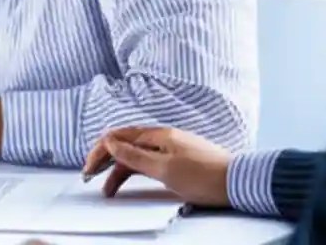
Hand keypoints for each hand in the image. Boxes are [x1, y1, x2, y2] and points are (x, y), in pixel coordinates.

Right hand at [83, 126, 231, 207]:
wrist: (238, 182)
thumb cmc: (203, 176)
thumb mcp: (164, 169)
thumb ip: (134, 156)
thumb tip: (110, 142)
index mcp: (157, 135)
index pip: (118, 137)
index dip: (99, 151)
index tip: (87, 169)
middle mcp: (162, 137)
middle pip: (124, 144)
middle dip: (104, 159)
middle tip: (89, 176)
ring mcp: (171, 148)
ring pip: (136, 155)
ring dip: (119, 169)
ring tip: (109, 190)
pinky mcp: (178, 160)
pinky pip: (148, 161)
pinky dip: (135, 171)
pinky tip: (131, 180)